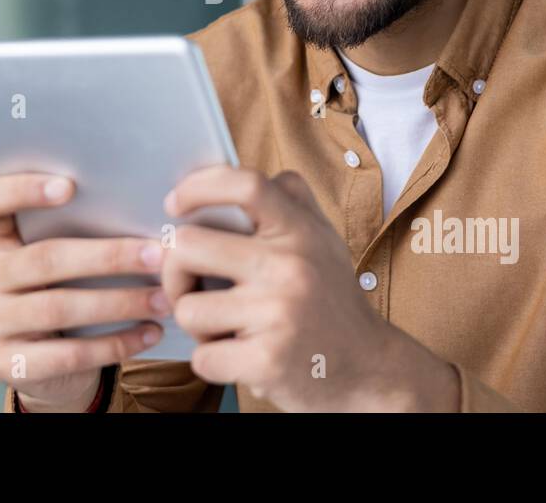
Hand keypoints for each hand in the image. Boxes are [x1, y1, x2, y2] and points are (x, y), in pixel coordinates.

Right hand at [0, 173, 170, 410]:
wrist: (48, 369)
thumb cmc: (66, 291)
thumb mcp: (65, 260)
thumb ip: (83, 233)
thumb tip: (145, 215)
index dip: (21, 190)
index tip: (70, 186)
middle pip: (42, 259)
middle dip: (107, 257)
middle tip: (157, 255)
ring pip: (57, 307)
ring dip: (119, 302)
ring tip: (163, 299)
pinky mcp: (5, 364)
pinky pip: (67, 353)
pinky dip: (115, 343)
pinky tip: (150, 334)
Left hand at [161, 166, 459, 411]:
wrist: (371, 368)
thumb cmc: (332, 300)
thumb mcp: (322, 239)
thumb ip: (287, 201)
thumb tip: (226, 176)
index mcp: (299, 231)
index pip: (245, 185)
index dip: (198, 187)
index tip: (174, 204)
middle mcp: (290, 266)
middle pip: (187, 246)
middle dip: (175, 272)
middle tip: (188, 287)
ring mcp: (279, 314)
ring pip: (187, 309)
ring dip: (197, 326)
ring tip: (226, 329)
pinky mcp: (268, 361)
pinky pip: (202, 358)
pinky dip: (211, 362)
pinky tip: (239, 358)